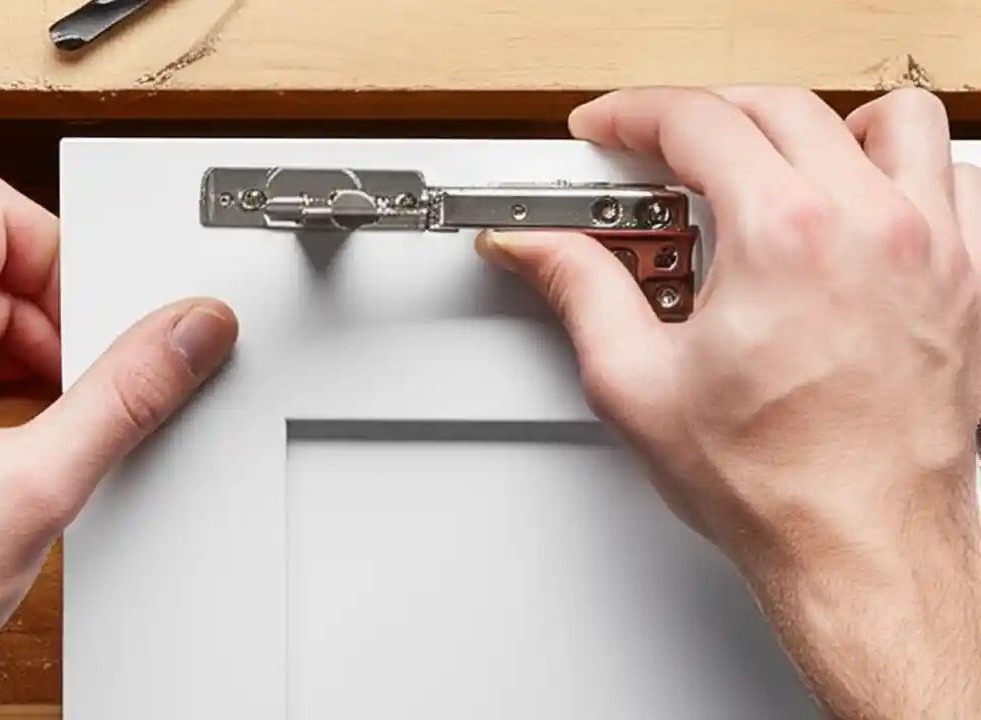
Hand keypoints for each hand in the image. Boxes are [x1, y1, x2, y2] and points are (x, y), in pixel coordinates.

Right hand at [478, 87, 980, 717]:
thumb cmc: (772, 483)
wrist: (860, 548)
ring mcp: (936, 249)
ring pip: (888, 121)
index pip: (697, 123)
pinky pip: (958, 181)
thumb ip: (580, 289)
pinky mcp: (972, 283)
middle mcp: (871, 225)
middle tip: (659, 157)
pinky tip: (862, 208)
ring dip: (819, 126)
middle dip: (703, 117)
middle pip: (779, 107)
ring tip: (773, 164)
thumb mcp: (636, 381)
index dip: (633, 116)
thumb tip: (538, 247)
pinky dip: (906, 174)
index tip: (608, 131)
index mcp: (785, 235)